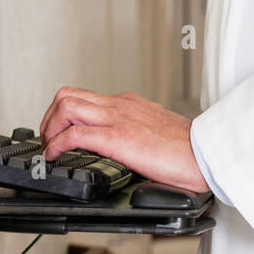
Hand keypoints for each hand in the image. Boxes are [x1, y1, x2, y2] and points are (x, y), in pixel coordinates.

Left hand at [39, 87, 210, 194]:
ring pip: (66, 106)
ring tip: (48, 148)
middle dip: (49, 118)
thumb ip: (137, 132)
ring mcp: (118, 118)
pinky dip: (56, 145)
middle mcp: (120, 105)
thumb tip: (124, 149)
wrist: (206, 155)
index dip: (64, 115)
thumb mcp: (156, 131)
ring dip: (48, 128)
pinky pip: (74, 134)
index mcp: (129, 104)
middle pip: (67, 94)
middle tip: (47, 139)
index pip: (85, 97)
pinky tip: (54, 158)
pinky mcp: (118, 137)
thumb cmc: (187, 150)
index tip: (58, 133)